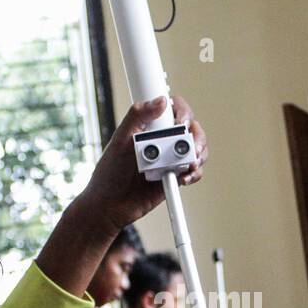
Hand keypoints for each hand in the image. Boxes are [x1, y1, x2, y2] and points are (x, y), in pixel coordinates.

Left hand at [74, 95, 208, 232]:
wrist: (109, 206)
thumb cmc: (109, 173)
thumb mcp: (120, 140)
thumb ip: (137, 116)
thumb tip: (160, 102)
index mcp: (149, 127)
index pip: (173, 110)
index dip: (182, 112)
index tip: (180, 122)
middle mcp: (162, 140)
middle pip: (192, 129)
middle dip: (196, 136)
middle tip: (192, 145)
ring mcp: (170, 158)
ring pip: (196, 150)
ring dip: (198, 155)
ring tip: (189, 164)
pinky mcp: (175, 176)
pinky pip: (193, 172)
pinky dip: (194, 173)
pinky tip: (184, 177)